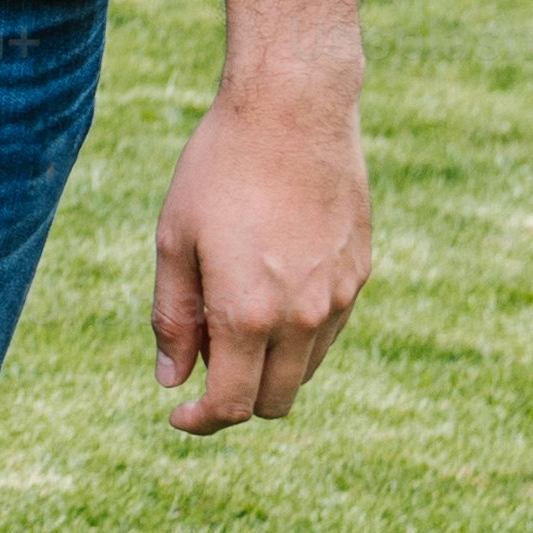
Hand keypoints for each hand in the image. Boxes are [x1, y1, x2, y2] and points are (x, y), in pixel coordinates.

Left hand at [152, 73, 370, 431]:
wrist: (294, 111)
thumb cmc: (219, 170)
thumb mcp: (175, 240)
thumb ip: (173, 317)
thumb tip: (173, 380)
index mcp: (249, 313)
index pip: (233, 404)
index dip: (202, 420)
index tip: (179, 415)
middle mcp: (302, 318)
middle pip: (274, 400)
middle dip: (235, 398)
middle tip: (201, 360)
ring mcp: (338, 298)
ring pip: (304, 370)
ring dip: (268, 366)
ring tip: (229, 312)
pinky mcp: (359, 275)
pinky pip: (327, 331)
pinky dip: (296, 334)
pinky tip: (268, 287)